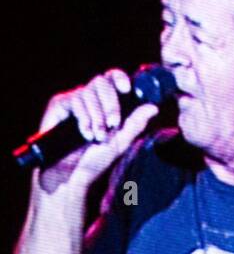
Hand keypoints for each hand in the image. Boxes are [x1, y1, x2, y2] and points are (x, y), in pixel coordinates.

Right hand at [36, 69, 157, 194]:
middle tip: (113, 124)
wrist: (72, 175)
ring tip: (97, 136)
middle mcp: (89, 98)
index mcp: (105, 102)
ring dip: (96, 116)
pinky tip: (86, 132)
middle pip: (101, 82)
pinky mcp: (59, 105)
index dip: (119, 78)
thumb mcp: (120, 142)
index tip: (127, 89)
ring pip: (88, 91)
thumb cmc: (95, 160)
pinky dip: (83, 117)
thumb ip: (135, 124)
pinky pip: (74, 99)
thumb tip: (154, 107)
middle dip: (110, 103)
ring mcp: (73, 100)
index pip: (112, 78)